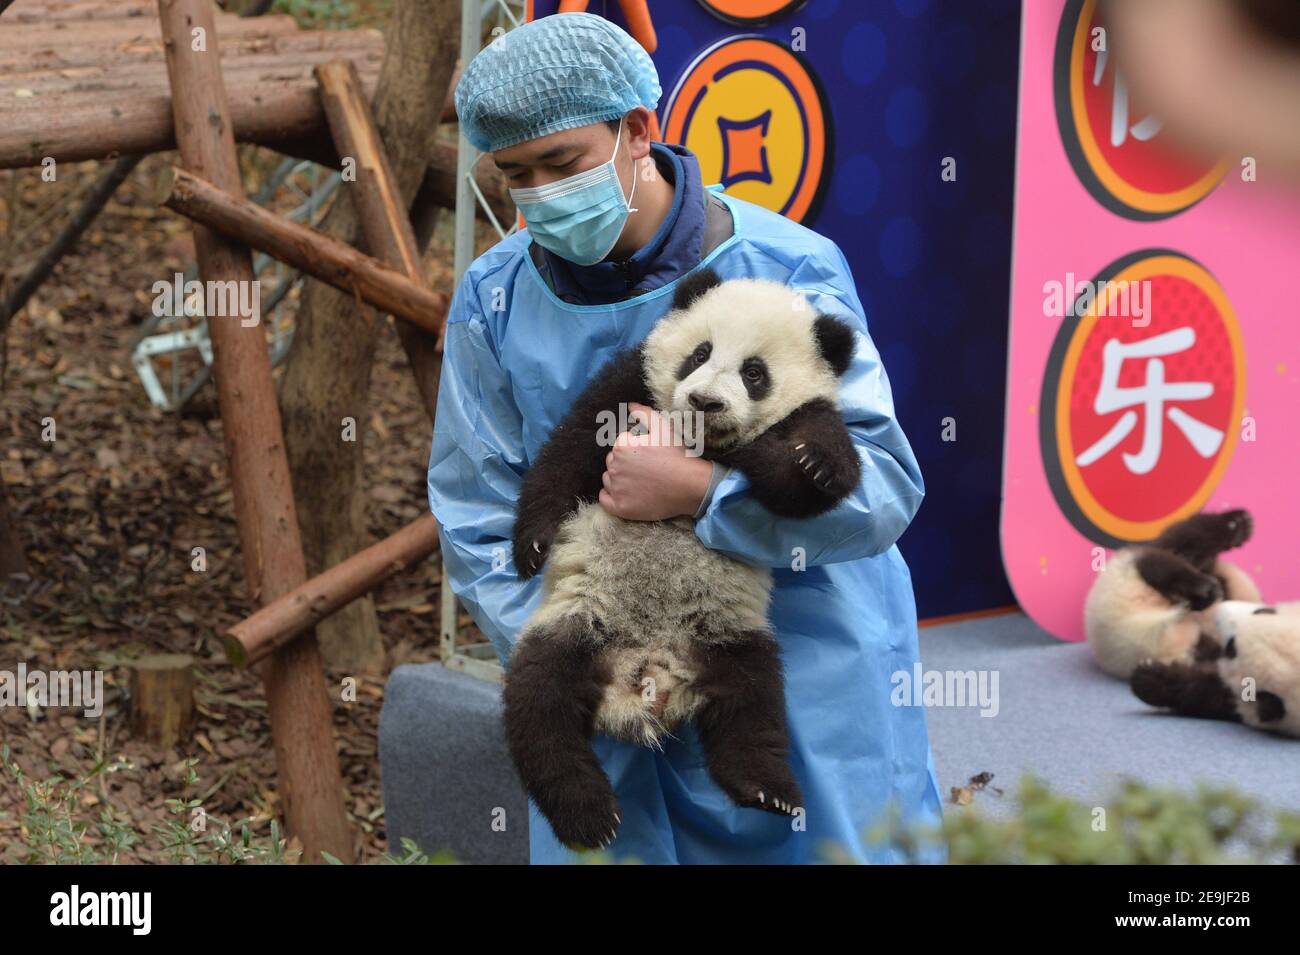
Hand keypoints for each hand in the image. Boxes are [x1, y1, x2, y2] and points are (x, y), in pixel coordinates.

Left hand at [598, 403, 712, 520]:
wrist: (690, 485)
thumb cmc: (677, 456)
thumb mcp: (663, 427)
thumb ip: (643, 413)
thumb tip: (629, 405)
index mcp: (621, 446)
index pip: (619, 447)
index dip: (634, 451)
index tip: (648, 456)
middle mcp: (614, 466)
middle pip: (612, 463)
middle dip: (625, 465)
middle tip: (646, 470)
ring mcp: (616, 488)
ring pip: (609, 480)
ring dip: (618, 480)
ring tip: (640, 482)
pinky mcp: (620, 507)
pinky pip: (605, 500)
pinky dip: (611, 497)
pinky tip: (626, 494)